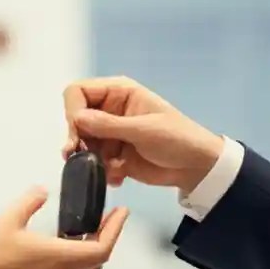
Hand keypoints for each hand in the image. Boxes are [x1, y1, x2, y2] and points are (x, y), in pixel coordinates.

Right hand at [0, 187, 128, 268]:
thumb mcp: (7, 218)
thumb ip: (30, 201)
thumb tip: (43, 190)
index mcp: (58, 258)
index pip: (102, 248)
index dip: (116, 230)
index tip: (121, 212)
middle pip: (98, 262)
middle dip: (106, 239)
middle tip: (105, 219)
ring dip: (92, 255)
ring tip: (85, 234)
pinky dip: (78, 268)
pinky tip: (64, 254)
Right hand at [62, 76, 223, 193]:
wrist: (196, 167)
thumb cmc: (176, 138)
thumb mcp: (143, 130)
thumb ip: (109, 125)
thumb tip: (77, 119)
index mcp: (118, 93)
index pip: (79, 92)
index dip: (73, 110)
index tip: (77, 132)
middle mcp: (110, 110)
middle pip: (76, 118)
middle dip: (76, 138)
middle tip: (77, 156)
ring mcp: (111, 134)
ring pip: (82, 143)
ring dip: (89, 158)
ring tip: (104, 170)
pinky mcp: (114, 155)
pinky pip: (94, 161)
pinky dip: (102, 171)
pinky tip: (118, 176)